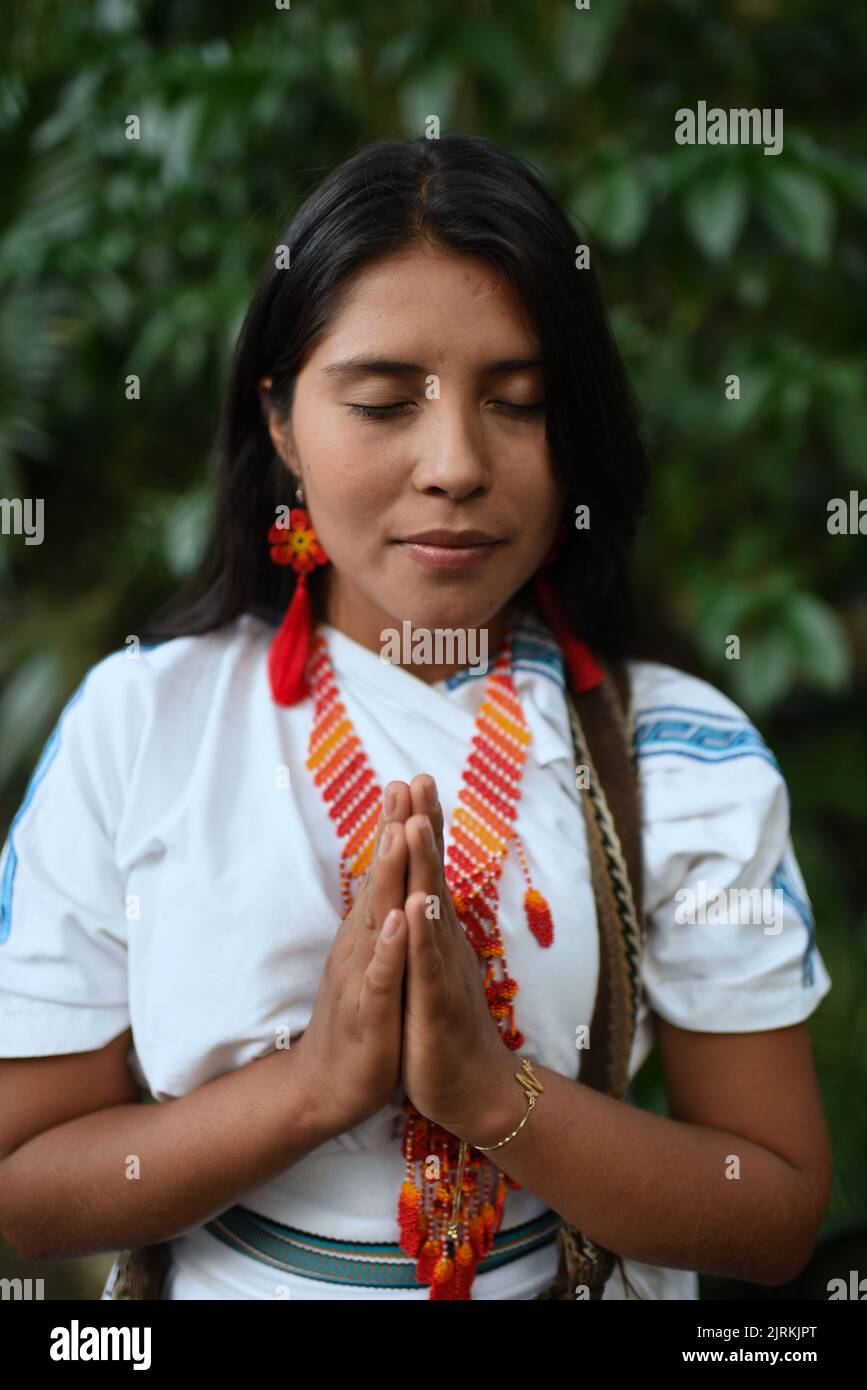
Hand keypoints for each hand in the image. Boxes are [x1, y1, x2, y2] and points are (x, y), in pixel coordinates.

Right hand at [293, 780, 411, 1135]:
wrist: (327, 1086)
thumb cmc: (361, 1019)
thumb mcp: (375, 959)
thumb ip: (379, 915)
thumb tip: (386, 873)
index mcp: (371, 932)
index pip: (387, 872)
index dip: (399, 827)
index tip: (412, 781)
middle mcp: (363, 945)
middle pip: (381, 880)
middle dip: (393, 832)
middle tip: (402, 784)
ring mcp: (364, 976)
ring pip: (378, 919)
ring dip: (387, 876)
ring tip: (398, 833)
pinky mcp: (370, 1014)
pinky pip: (382, 976)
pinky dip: (390, 948)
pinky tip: (399, 921)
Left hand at [400, 774, 514, 1136]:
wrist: (473, 1088)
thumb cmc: (446, 1026)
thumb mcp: (432, 968)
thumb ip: (430, 928)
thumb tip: (427, 888)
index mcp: (435, 933)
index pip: (425, 870)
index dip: (420, 826)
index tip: (411, 780)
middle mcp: (443, 942)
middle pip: (432, 874)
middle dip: (425, 825)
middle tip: (420, 776)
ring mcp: (442, 969)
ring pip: (431, 909)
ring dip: (425, 865)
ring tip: (416, 822)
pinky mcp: (435, 1003)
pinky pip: (426, 962)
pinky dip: (421, 933)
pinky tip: (416, 904)